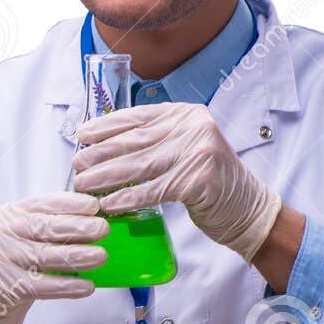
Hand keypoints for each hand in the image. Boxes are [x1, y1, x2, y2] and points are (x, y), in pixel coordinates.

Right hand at [0, 193, 108, 323]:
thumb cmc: (12, 272)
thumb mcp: (25, 242)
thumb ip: (50, 231)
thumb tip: (94, 224)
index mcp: (6, 215)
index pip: (42, 203)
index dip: (70, 204)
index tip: (95, 206)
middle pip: (43, 228)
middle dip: (77, 228)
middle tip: (103, 230)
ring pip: (44, 256)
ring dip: (77, 256)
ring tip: (101, 256)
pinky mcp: (1, 287)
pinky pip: (42, 285)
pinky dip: (67, 286)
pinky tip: (87, 287)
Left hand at [70, 102, 281, 261]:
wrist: (247, 209)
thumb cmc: (208, 183)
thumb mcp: (183, 149)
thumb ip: (154, 141)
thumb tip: (104, 145)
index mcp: (186, 114)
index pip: (138, 116)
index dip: (106, 126)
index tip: (82, 135)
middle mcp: (193, 127)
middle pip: (135, 140)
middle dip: (101, 153)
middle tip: (76, 164)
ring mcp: (198, 151)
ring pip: (140, 165)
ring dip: (107, 177)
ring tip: (83, 185)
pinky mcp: (199, 179)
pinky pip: (153, 190)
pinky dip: (128, 198)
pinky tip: (109, 204)